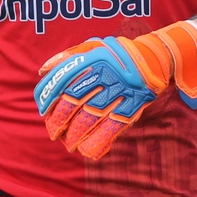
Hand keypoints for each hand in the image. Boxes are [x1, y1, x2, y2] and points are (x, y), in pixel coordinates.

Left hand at [35, 21, 196, 158]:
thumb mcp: (93, 46)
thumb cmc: (117, 54)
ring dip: (75, 134)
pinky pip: (112, 127)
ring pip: (90, 117)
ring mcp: (119, 91)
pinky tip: (87, 150)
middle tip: (53, 131)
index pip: (63, 78)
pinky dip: (98, 141)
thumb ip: (68, 56)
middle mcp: (105, 73)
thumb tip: (42, 71)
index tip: (42, 109)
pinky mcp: (132, 106)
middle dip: (59, 120)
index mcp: (93, 57)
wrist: (154, 58)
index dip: (48, 95)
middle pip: (73, 101)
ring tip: (67, 143)